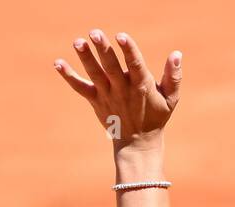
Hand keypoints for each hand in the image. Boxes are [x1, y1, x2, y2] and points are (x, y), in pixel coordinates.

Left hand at [53, 30, 180, 146]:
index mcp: (141, 87)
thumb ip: (173, 77)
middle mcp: (123, 90)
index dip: (128, 50)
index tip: (121, 36)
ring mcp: (107, 96)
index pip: (135, 65)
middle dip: (103, 50)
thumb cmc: (156, 116)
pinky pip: (80, 88)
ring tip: (78, 42)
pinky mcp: (96, 101)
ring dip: (86, 58)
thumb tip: (177, 54)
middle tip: (94, 32)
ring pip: (95, 75)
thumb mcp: (170, 99)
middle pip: (111, 68)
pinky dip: (69, 77)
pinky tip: (57, 63)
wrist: (138, 144)